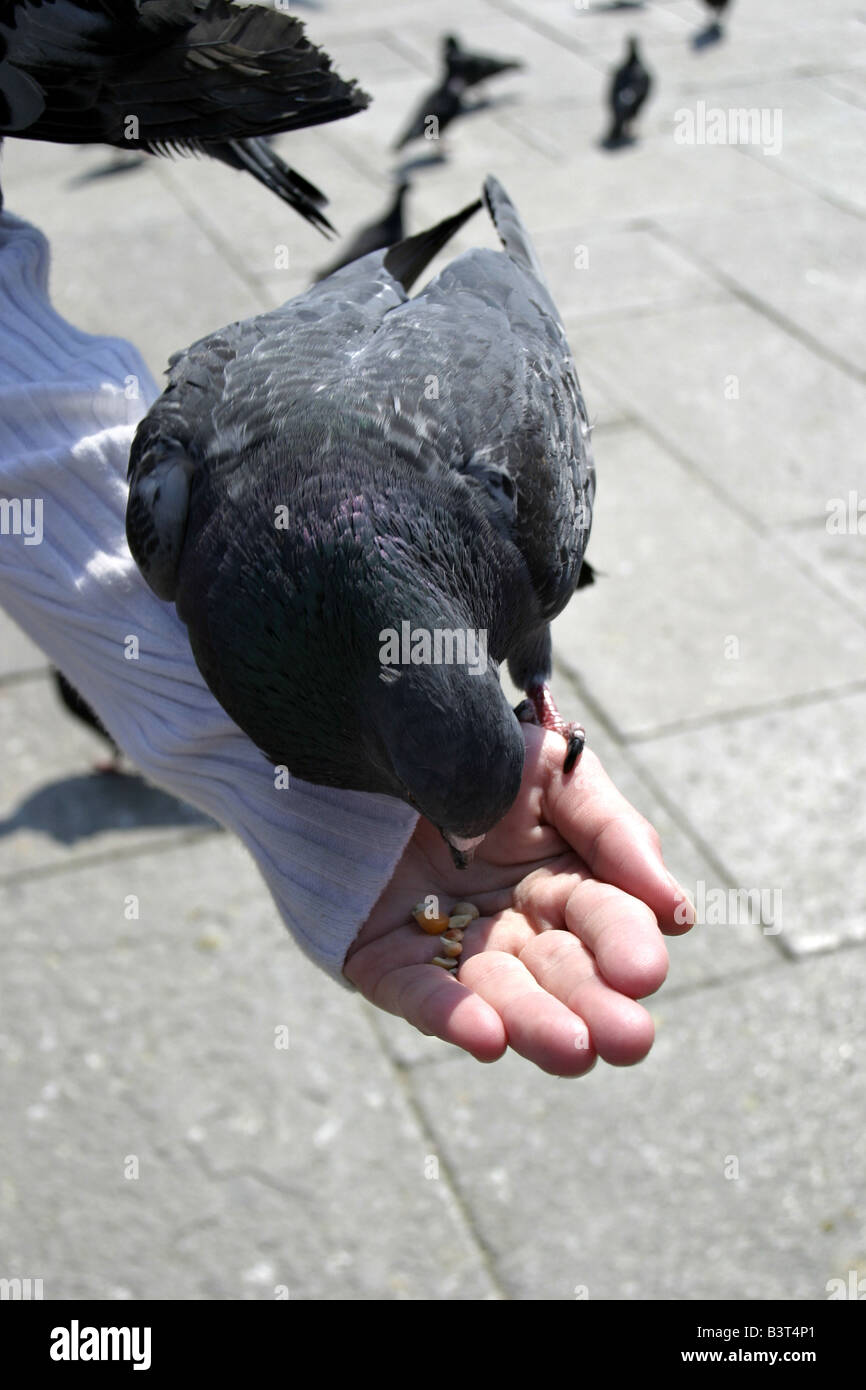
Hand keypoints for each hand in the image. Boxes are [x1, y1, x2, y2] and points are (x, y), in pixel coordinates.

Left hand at [344, 724, 693, 1075]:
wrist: (362, 724)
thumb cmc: (472, 750)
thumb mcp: (551, 773)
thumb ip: (614, 832)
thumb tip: (678, 913)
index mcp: (561, 883)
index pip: (605, 921)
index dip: (625, 943)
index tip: (643, 970)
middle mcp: (510, 925)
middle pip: (558, 972)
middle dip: (593, 1005)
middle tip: (627, 1040)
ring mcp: (447, 946)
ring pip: (496, 994)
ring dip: (533, 1022)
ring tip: (570, 1050)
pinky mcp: (382, 959)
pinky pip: (416, 992)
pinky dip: (450, 1015)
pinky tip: (486, 1037)